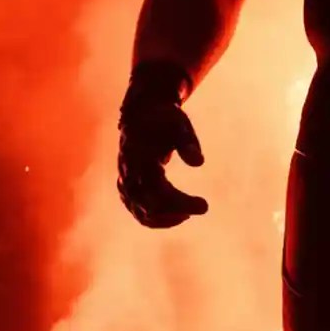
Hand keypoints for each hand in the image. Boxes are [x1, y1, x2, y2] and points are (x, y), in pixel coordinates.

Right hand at [116, 61, 208, 228]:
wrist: (143, 112)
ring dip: (165, 218)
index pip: (158, 192)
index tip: (204, 206)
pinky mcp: (126, 184)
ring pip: (140, 211)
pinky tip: (177, 216)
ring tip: (189, 214)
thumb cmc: (165, 119)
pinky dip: (154, 217)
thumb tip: (199, 163)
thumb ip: (188, 144)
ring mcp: (125, 180)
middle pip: (148, 205)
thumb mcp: (180, 126)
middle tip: (203, 207)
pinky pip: (136, 209)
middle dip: (176, 212)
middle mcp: (129, 172)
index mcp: (140, 158)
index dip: (180, 203)